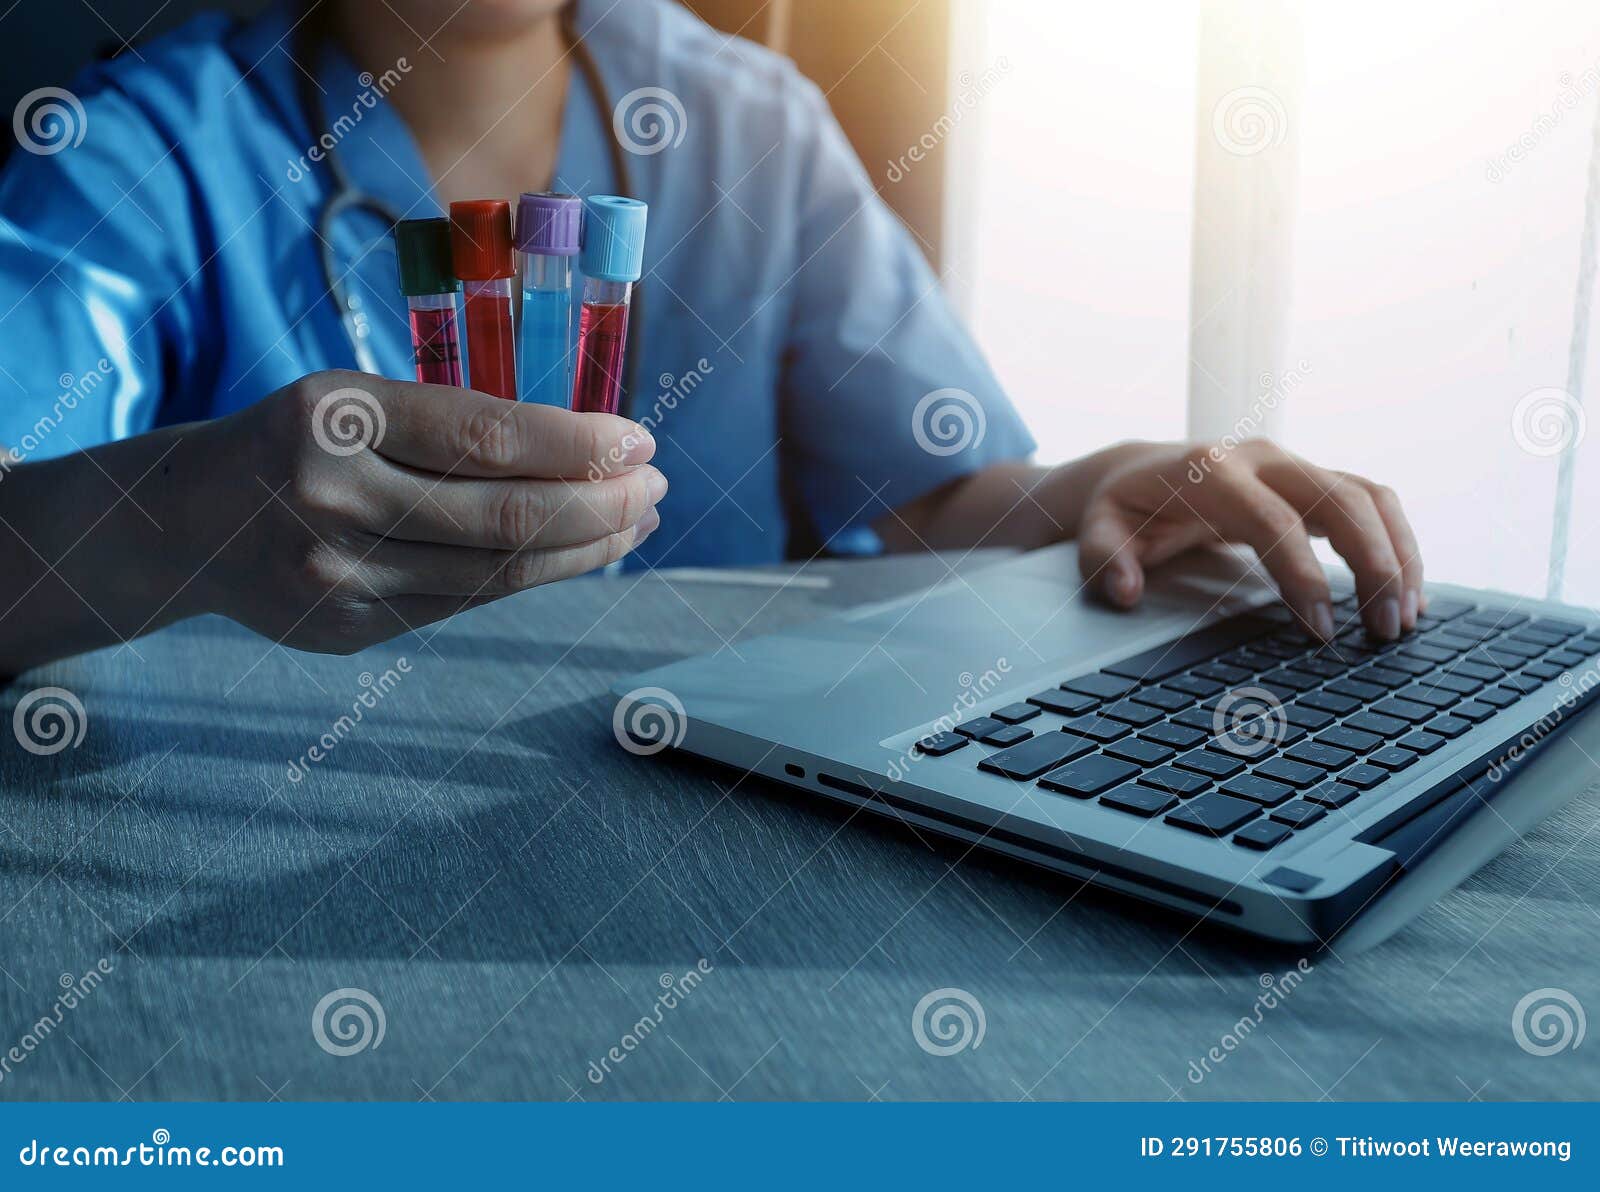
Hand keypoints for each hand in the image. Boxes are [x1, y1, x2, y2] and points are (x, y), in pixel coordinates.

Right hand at [179, 370, 664, 653]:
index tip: (642, 440)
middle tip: (657, 485)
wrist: (186, 520)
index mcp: (333, 414)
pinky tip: (581, 553)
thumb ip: (451, 424)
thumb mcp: (353, 399)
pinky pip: (466, 604)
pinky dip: (537, 578)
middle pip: (504, 516)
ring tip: (638, 520)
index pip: (488, 436)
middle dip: (601, 503)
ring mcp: (333, 577)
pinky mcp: (345, 631)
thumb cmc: (298, 441)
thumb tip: (591, 450)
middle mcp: (328, 497)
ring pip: (495, 573)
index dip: (580, 444)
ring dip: (586, 548)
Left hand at [1076, 439, 1421, 639]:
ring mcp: (1293, 465)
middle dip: (1374, 564)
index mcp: (1211, 471)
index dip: (1303, 574)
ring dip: (1398, 554)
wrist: (1142, 470)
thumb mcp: (1099, 530)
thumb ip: (1104, 560)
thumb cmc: (1125, 508)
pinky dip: (1397, 543)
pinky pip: (1371, 503)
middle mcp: (1262, 458)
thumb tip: (1123, 591)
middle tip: (1385, 630)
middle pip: (1340, 499)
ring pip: (1369, 497)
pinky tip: (1406, 592)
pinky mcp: (1313, 480)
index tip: (1321, 629)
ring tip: (1405, 618)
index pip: (1273, 520)